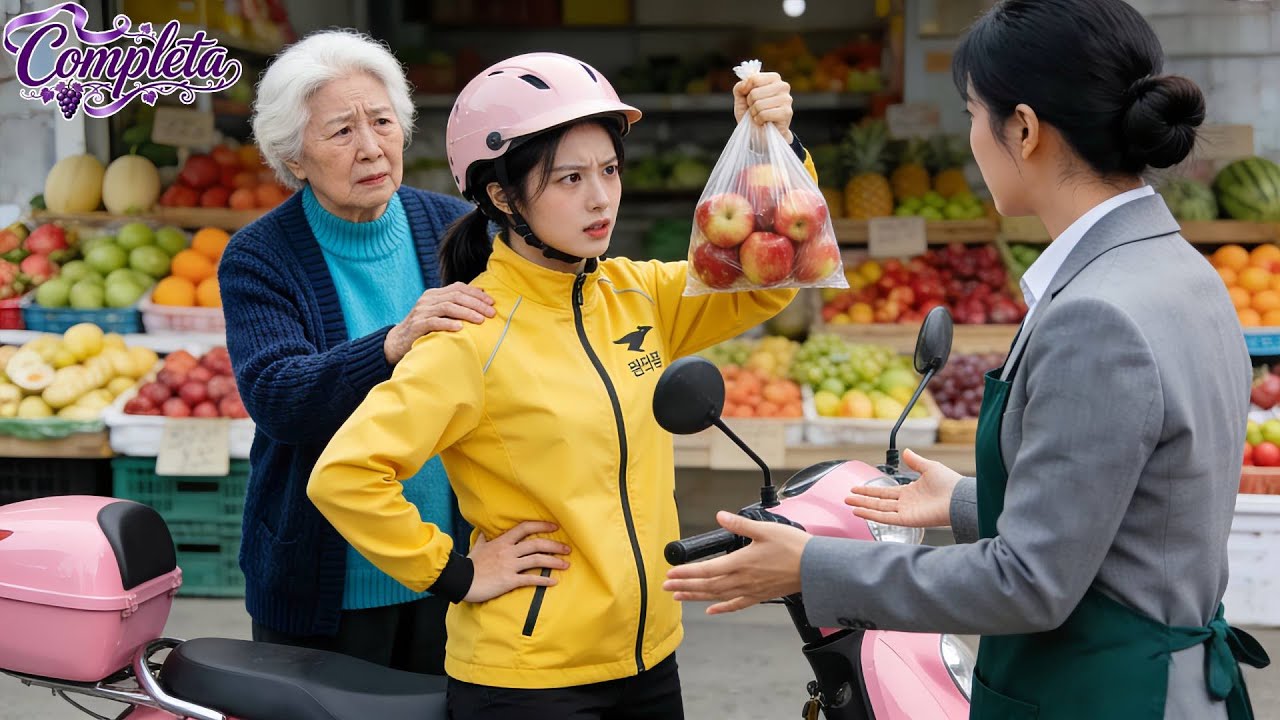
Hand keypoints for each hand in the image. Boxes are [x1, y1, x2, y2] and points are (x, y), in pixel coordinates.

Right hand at [384, 283, 494, 363]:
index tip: (492, 302)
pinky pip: (435, 322)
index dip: (476, 294)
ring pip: (448, 307)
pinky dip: (449, 324)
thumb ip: (455, 306)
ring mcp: (421, 311)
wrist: (398, 341)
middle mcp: (428, 299)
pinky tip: (461, 328)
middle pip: (456, 296)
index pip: (459, 287)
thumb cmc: (425, 328)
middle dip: (476, 304)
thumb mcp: (439, 314)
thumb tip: (481, 298)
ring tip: (481, 320)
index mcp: (435, 294)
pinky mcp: (417, 325)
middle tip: (491, 313)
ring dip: (467, 313)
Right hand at [463, 521, 570, 603]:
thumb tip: (484, 530)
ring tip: (566, 565)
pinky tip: (553, 582)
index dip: (541, 526)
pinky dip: (543, 581)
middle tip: (567, 549)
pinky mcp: (509, 580)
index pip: (525, 528)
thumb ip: (484, 538)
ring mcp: (510, 566)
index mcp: (502, 541)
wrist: (461, 580)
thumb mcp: (477, 547)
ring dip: (554, 562)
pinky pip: (530, 579)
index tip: (554, 527)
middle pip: (536, 544)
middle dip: (554, 546)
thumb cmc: (469, 564)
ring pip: (537, 560)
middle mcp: (508, 551)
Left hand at [663, 511, 810, 613]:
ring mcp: (750, 590)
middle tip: (666, 586)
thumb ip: (739, 524)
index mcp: (741, 562)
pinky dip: (721, 608)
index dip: (686, 573)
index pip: (706, 570)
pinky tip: (711, 610)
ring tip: (679, 596)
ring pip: (717, 596)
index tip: (670, 573)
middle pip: (707, 586)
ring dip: (696, 597)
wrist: (815, 569)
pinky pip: (736, 605)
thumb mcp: (764, 530)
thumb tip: (720, 516)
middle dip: (684, 586)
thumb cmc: (793, 548)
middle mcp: (742, 580)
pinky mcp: (759, 596)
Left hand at [733, 71, 794, 142]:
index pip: (754, 78)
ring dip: (755, 113)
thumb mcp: (741, 98)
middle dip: (750, 104)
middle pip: (754, 92)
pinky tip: (764, 122)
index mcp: (773, 78)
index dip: (746, 91)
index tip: (749, 99)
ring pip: (759, 104)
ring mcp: (787, 99)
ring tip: (760, 116)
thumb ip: (740, 87)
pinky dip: (759, 120)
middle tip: (756, 110)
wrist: (760, 134)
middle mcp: (783, 86)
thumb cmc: (751, 115)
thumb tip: (745, 84)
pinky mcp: (786, 112)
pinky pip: (764, 114)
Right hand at [845, 449, 961, 528]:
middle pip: (878, 502)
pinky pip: (885, 518)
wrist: (960, 497)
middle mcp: (906, 504)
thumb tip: (906, 451)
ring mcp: (905, 513)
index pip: (885, 492)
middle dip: (862, 499)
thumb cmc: (950, 484)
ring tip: (848, 503)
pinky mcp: (907, 520)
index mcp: (910, 492)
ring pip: (879, 510)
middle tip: (847, 497)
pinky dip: (871, 515)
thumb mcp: (930, 467)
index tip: (857, 488)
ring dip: (863, 506)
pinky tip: (859, 511)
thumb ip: (916, 461)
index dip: (871, 490)